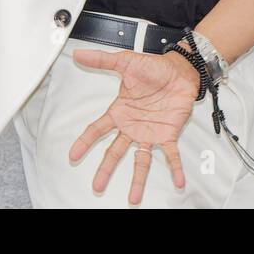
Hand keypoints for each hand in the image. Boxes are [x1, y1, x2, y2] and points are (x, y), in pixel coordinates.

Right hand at [69, 48, 200, 204]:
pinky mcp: (168, 134)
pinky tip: (178, 183)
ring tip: (133, 200)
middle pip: (115, 152)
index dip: (84, 142)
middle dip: (105, 170)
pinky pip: (171, 155)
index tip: (72, 155)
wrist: (180, 69)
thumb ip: (103, 60)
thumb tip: (79, 53)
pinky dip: (174, 169)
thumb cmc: (154, 67)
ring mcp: (150, 133)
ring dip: (137, 180)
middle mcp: (132, 127)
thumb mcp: (126, 62)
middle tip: (96, 187)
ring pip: (140, 161)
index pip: (97, 130)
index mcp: (119, 112)